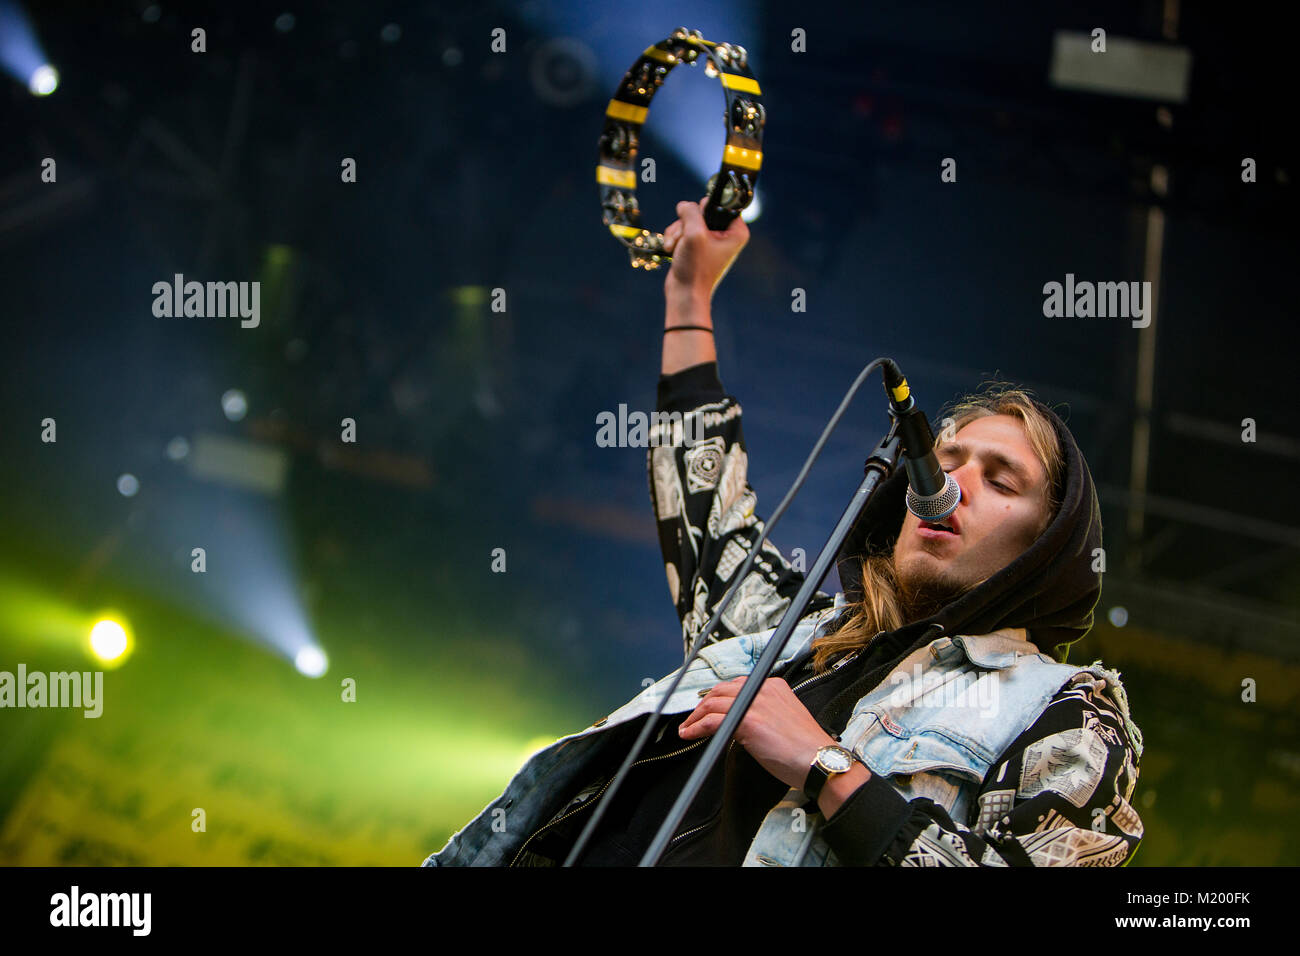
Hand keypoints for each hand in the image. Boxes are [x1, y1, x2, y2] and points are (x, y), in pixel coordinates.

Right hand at [662, 195, 749, 300]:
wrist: (684, 294)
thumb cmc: (695, 269)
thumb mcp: (694, 234)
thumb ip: (690, 212)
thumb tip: (683, 205)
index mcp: (736, 231)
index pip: (721, 203)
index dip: (705, 210)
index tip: (698, 225)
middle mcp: (725, 234)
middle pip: (700, 210)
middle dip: (686, 224)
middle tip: (686, 240)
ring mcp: (710, 239)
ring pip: (687, 220)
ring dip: (677, 232)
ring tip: (678, 248)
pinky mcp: (697, 244)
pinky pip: (682, 229)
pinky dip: (674, 238)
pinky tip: (674, 251)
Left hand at [678, 675, 836, 791]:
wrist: (819, 760)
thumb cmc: (806, 748)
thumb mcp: (785, 719)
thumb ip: (764, 713)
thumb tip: (742, 721)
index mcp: (774, 686)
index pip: (737, 685)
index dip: (718, 697)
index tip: (709, 708)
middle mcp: (763, 690)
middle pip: (721, 690)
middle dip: (703, 704)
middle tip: (693, 718)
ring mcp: (754, 704)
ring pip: (713, 703)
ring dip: (695, 716)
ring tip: (687, 728)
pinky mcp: (747, 721)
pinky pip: (712, 720)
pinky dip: (697, 727)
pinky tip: (691, 734)